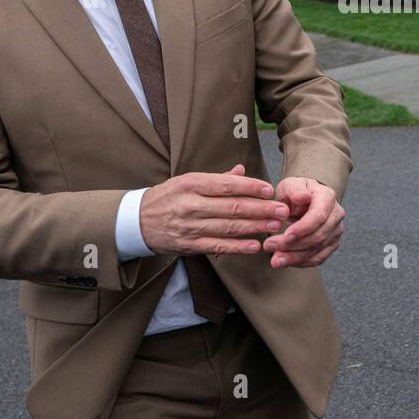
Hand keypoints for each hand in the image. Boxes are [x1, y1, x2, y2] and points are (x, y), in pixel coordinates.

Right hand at [138, 163, 287, 257]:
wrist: (136, 220)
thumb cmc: (168, 197)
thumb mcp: (188, 181)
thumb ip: (217, 179)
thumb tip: (242, 170)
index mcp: (191, 184)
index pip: (226, 185)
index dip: (251, 187)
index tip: (270, 190)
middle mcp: (190, 204)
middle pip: (231, 207)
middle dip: (260, 209)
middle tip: (281, 210)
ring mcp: (189, 226)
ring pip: (227, 228)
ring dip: (254, 227)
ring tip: (274, 226)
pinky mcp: (188, 245)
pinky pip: (217, 246)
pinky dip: (238, 247)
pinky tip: (254, 245)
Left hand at [263, 176, 344, 268]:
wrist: (304, 200)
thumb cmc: (295, 192)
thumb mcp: (290, 184)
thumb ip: (295, 190)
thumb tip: (303, 197)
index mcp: (327, 197)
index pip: (318, 216)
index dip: (303, 228)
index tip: (285, 235)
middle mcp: (336, 215)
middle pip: (318, 235)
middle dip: (293, 244)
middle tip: (270, 246)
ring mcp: (335, 231)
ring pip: (317, 249)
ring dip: (294, 257)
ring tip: (275, 260)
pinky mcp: (331, 245)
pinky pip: (317, 258)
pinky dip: (300, 262)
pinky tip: (284, 262)